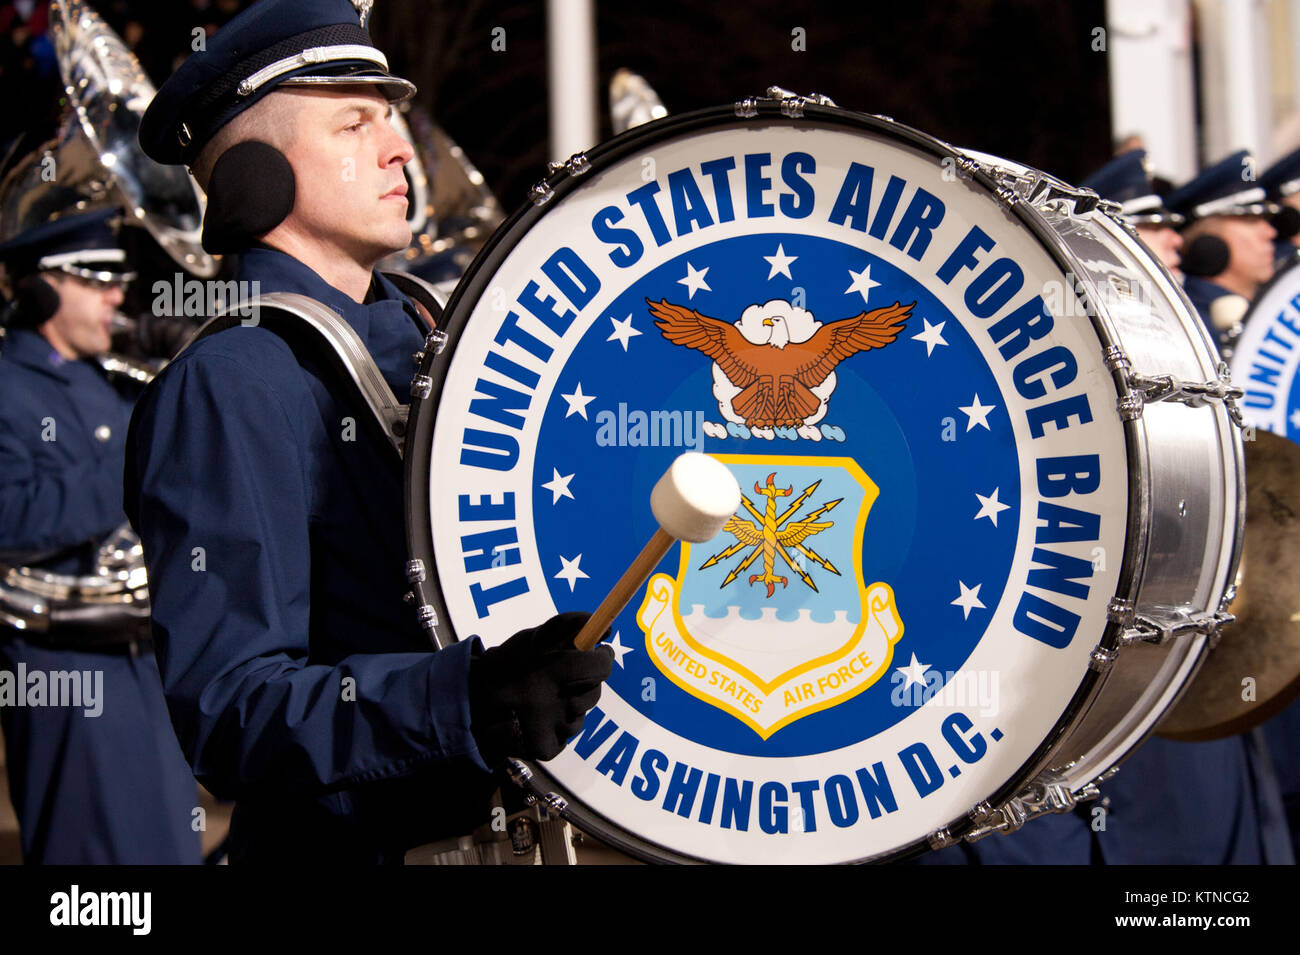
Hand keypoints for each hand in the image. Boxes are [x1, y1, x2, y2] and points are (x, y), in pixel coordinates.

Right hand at [468, 612, 613, 764]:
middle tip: (573, 675)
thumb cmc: (506, 664)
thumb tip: (606, 629)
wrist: (470, 701)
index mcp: (549, 671)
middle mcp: (552, 703)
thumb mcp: (532, 638)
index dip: (603, 658)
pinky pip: (565, 735)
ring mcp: (549, 730)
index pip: (598, 667)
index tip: (601, 651)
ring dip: (571, 705)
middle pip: (593, 693)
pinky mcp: (544, 749)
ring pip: (580, 715)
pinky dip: (557, 727)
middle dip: (588, 681)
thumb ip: (568, 628)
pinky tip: (537, 719)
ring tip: (545, 698)